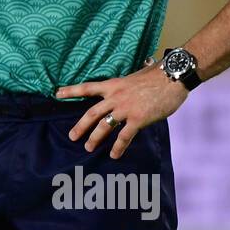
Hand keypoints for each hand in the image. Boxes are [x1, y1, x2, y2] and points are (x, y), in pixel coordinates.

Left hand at [55, 63, 188, 158]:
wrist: (173, 77)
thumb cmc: (158, 75)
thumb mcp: (135, 76)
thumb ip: (126, 85)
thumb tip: (126, 86)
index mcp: (114, 85)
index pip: (88, 87)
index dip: (71, 91)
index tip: (57, 93)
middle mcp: (116, 97)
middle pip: (91, 112)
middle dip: (80, 126)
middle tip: (72, 136)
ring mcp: (126, 108)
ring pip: (104, 126)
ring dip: (95, 138)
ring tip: (88, 147)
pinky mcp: (138, 119)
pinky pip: (124, 136)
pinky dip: (118, 147)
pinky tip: (114, 154)